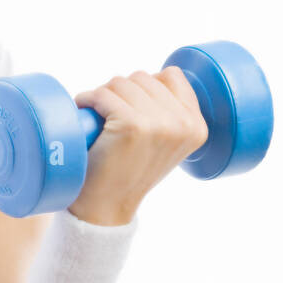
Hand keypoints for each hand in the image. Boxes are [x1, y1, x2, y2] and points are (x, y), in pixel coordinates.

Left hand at [67, 68, 208, 224]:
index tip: (131, 106)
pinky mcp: (131, 125)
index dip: (145, 85)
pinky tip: (85, 111)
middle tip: (109, 115)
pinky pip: (104, 94)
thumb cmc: (128, 171)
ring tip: (98, 117)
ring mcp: (158, 124)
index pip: (171, 76)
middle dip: (121, 91)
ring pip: (122, 82)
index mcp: (197, 127)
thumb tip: (154, 77)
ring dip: (103, 94)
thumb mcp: (165, 143)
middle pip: (143, 77)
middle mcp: (183, 124)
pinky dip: (88, 99)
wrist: (107, 207)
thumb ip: (170, 113)